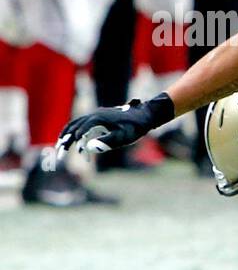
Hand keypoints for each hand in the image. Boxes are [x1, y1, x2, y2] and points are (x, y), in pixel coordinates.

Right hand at [56, 94, 174, 156]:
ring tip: (61, 147)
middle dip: (64, 140)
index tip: (64, 155)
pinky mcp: (100, 117)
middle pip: (73, 126)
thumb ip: (107, 142)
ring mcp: (96, 114)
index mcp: (97, 119)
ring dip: (67, 135)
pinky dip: (76, 132)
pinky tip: (76, 141)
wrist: (146, 115)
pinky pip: (83, 123)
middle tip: (58, 154)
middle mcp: (94, 114)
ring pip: (76, 123)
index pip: (78, 132)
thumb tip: (89, 148)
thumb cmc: (136, 128)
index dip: (71, 144)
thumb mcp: (124, 137)